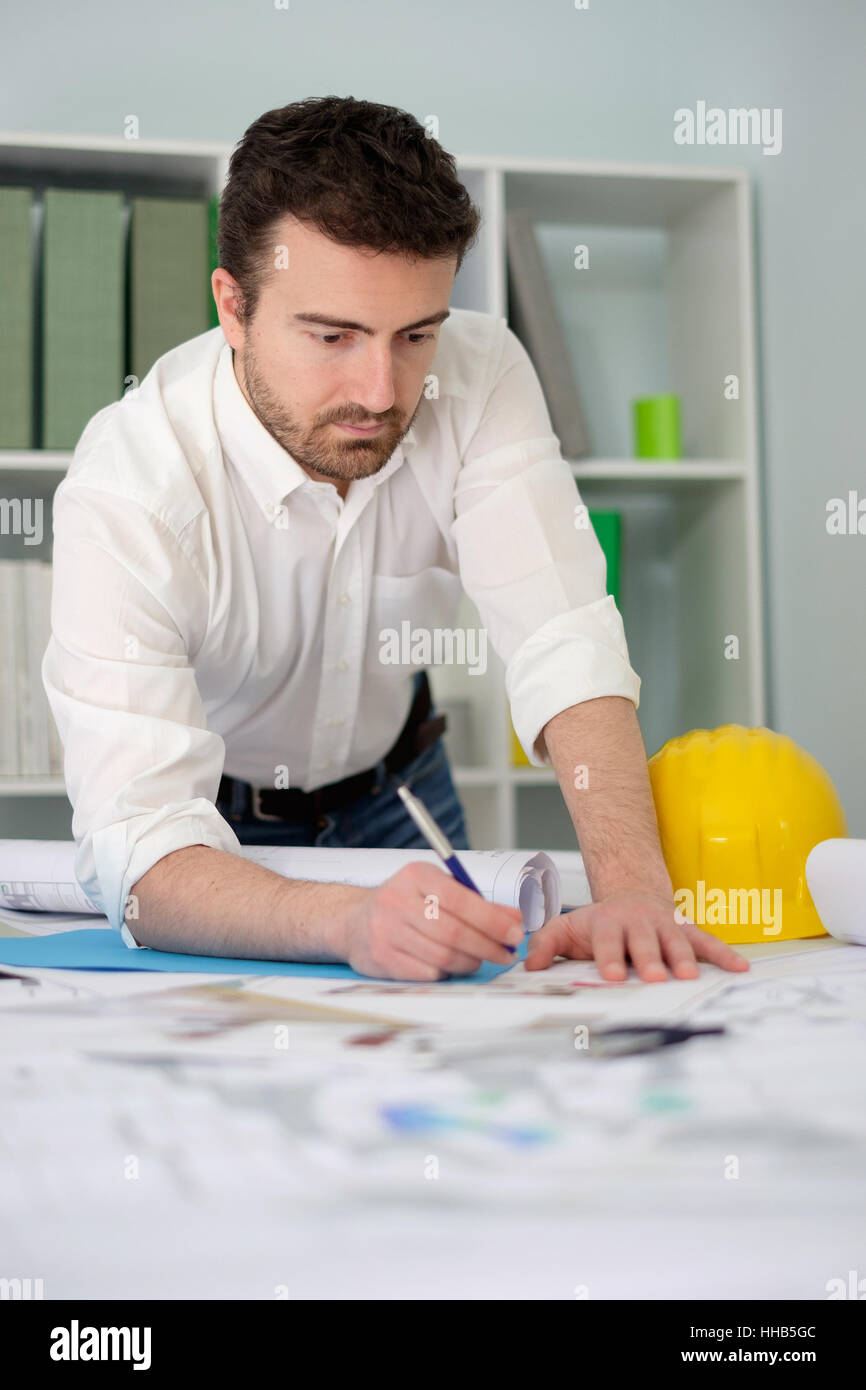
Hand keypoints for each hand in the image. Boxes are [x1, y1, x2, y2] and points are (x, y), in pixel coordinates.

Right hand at [342, 862, 524, 980]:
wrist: (353, 921)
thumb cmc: (406, 903)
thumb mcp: (437, 889)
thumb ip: (476, 902)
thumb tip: (514, 918)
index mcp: (416, 876)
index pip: (461, 899)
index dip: (492, 919)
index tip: (514, 932)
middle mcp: (397, 901)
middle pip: (453, 932)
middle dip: (487, 946)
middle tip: (505, 954)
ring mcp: (386, 931)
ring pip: (442, 956)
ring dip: (469, 962)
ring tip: (478, 959)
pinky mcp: (381, 958)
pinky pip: (426, 974)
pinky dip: (446, 973)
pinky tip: (450, 966)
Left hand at [525, 889, 750, 982]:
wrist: (631, 895)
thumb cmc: (599, 922)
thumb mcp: (566, 928)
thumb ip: (546, 945)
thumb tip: (527, 965)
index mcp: (609, 923)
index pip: (607, 940)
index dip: (609, 956)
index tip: (611, 974)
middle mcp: (639, 924)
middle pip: (645, 942)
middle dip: (650, 959)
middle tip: (654, 976)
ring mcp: (666, 927)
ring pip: (677, 942)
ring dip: (684, 959)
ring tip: (690, 977)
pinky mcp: (687, 932)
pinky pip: (708, 942)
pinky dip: (724, 954)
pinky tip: (739, 968)